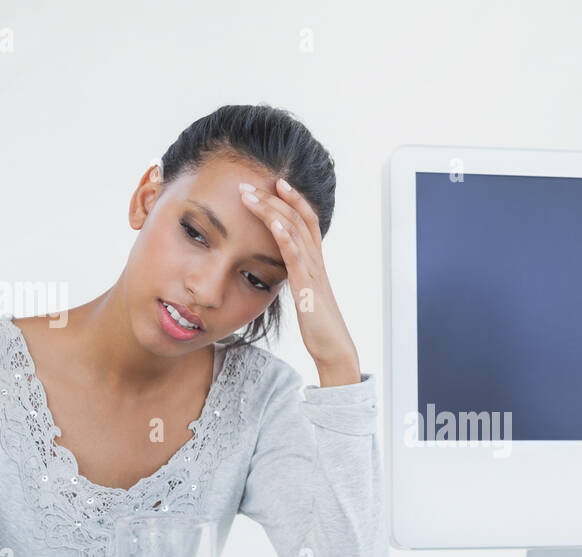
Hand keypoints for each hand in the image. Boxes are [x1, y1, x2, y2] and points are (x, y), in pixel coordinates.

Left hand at [237, 177, 359, 386]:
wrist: (334, 348)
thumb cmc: (318, 327)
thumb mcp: (304, 296)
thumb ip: (296, 278)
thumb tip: (282, 270)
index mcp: (316, 263)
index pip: (307, 221)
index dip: (293, 200)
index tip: (274, 183)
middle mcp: (317, 261)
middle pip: (299, 218)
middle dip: (274, 198)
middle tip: (247, 184)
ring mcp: (313, 271)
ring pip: (294, 230)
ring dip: (270, 209)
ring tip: (248, 195)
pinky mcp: (307, 285)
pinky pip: (296, 254)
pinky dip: (283, 235)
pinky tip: (270, 221)